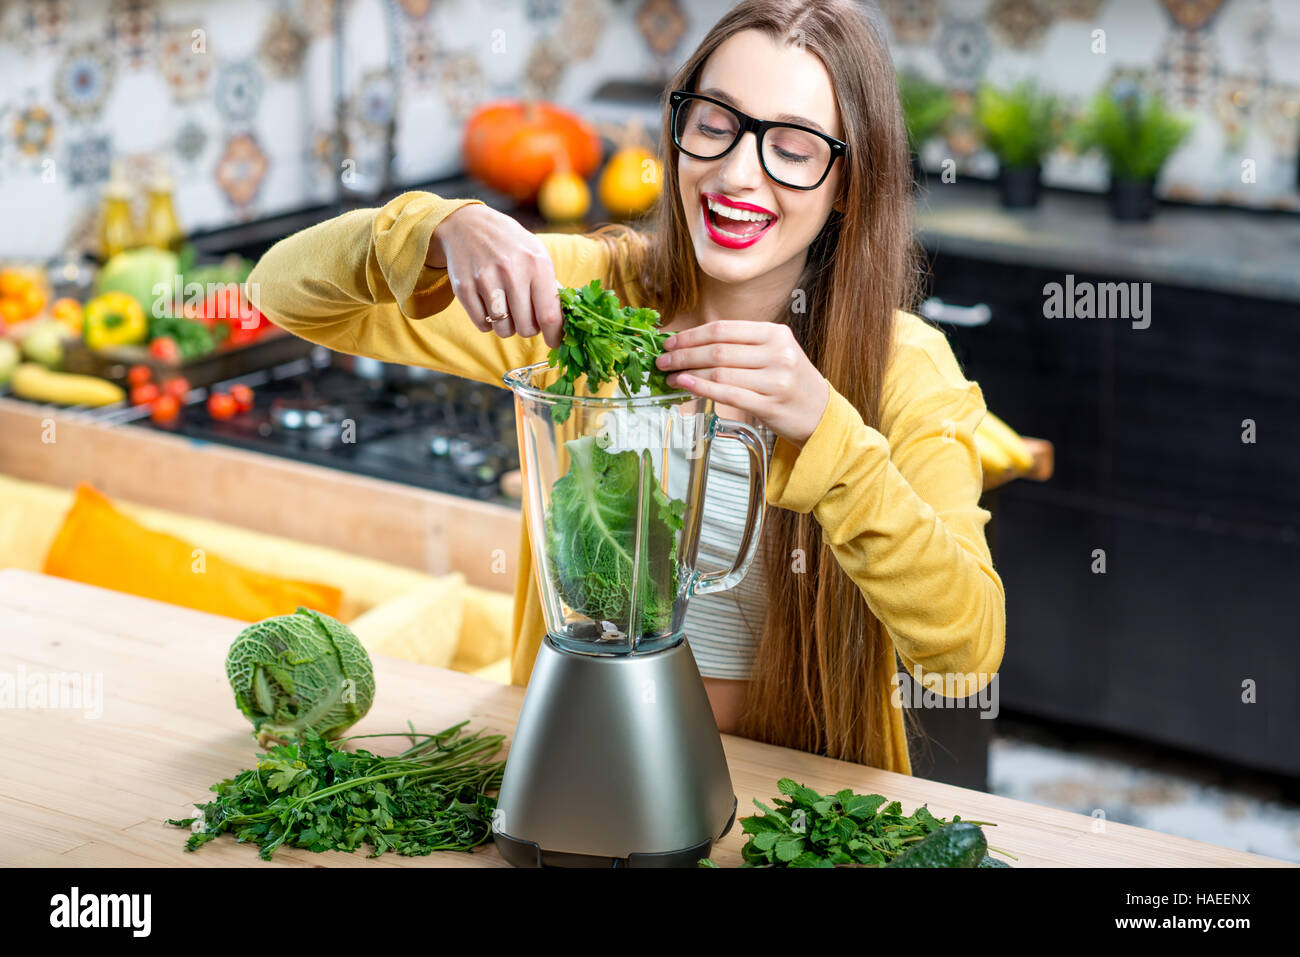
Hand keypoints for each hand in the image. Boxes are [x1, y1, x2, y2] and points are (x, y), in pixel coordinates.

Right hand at [426, 204, 563, 346]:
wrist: (468, 224)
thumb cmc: (510, 245)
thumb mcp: (536, 254)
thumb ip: (550, 286)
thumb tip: (565, 320)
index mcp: (537, 263)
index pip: (549, 315)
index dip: (555, 335)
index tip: (555, 342)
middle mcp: (512, 271)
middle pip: (526, 328)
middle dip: (528, 328)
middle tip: (525, 316)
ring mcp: (485, 279)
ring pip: (504, 330)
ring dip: (507, 326)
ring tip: (506, 308)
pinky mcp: (464, 288)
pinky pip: (482, 325)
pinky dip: (487, 322)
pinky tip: (489, 304)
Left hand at [656, 320, 829, 446]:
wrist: (821, 415)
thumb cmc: (791, 383)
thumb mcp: (775, 353)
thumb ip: (741, 346)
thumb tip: (694, 345)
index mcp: (775, 334)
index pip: (723, 329)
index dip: (692, 335)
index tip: (671, 342)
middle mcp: (777, 353)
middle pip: (718, 349)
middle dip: (683, 354)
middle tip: (662, 360)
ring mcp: (775, 378)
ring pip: (720, 371)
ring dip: (688, 372)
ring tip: (671, 376)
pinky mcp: (770, 403)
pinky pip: (727, 393)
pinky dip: (701, 387)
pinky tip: (685, 385)